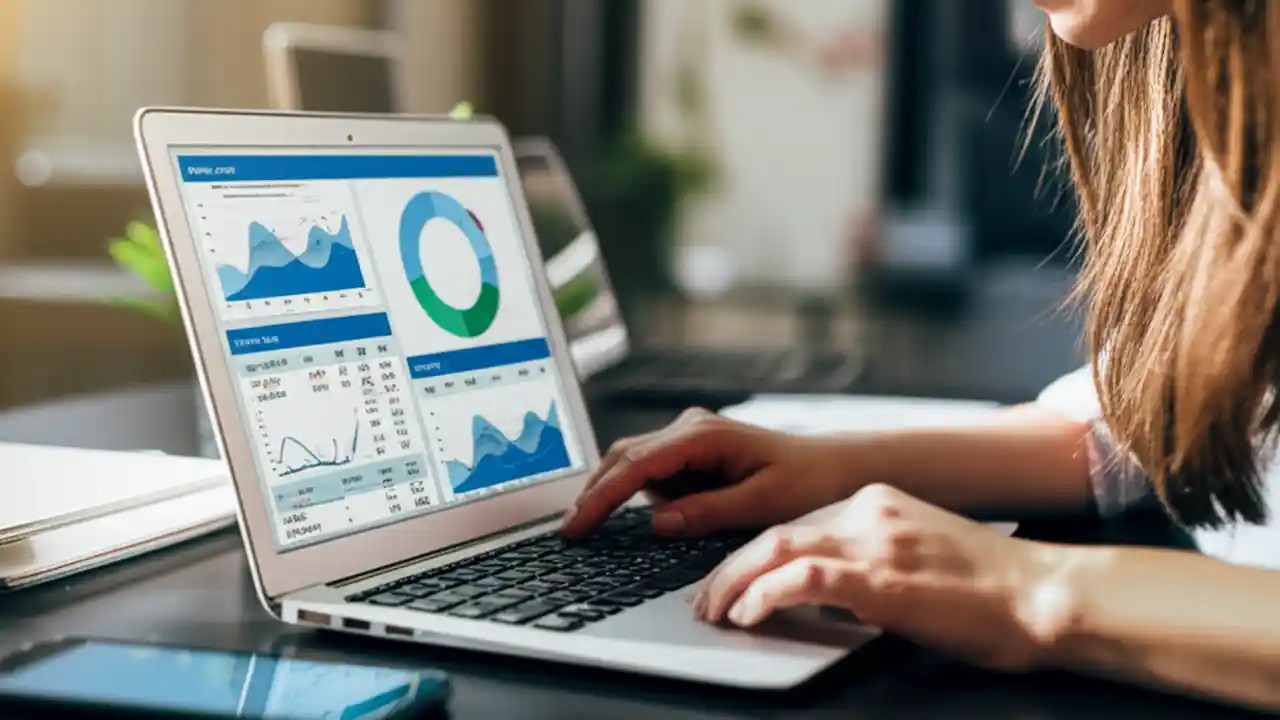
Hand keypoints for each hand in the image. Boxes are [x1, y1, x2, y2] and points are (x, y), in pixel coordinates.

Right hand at [561, 408, 866, 537]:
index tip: (576, 526)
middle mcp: (690, 429)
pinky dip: (642, 494)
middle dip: (594, 494)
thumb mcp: (762, 505)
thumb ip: (707, 512)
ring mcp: (690, 438)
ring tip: (599, 527)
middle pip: (622, 458)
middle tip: (570, 533)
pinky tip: (643, 517)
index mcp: (703, 435)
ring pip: (633, 464)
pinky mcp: (693, 452)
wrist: (838, 467)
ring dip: (618, 494)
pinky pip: (655, 473)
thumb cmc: (809, 482)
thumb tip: (657, 522)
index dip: (600, 498)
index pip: (635, 466)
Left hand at [696, 483, 1065, 670]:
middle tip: (706, 600)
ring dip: (733, 583)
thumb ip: (871, 562)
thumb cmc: (993, 591)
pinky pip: (800, 578)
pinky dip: (765, 595)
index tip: (731, 580)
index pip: (796, 525)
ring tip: (715, 612)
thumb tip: (824, 592)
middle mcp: (869, 511)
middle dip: (730, 568)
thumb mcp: (920, 560)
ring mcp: (873, 541)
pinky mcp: (879, 577)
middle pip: (774, 532)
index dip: (754, 556)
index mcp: (879, 502)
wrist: (1043, 595)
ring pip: (775, 549)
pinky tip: (750, 615)